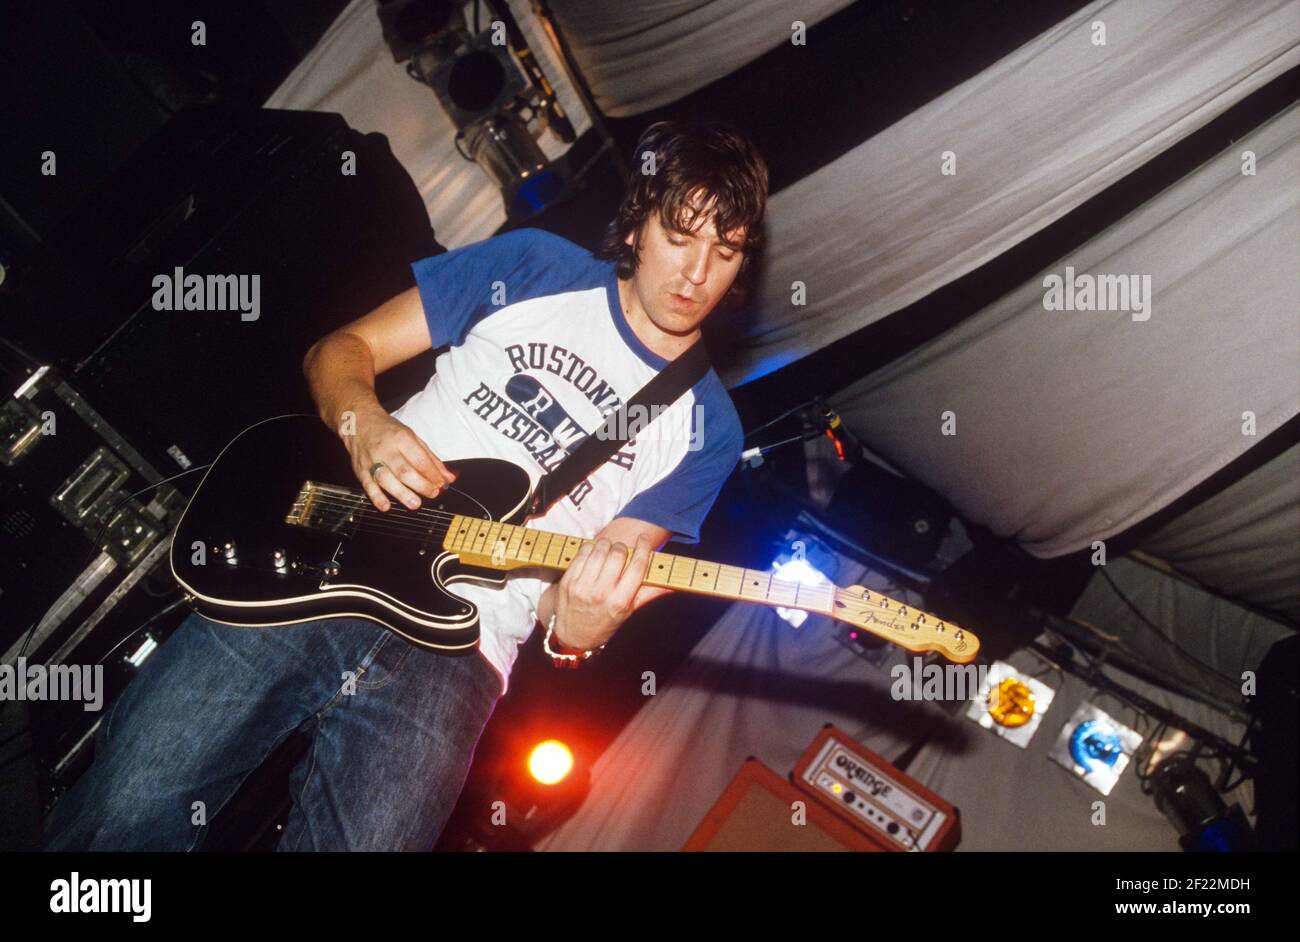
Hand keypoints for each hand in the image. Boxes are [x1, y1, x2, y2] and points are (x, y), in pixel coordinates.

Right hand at [337, 404, 456, 510]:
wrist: (358, 421)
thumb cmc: (388, 430)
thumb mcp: (413, 437)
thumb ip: (431, 458)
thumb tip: (448, 477)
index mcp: (401, 438)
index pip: (419, 459)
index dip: (432, 474)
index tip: (441, 484)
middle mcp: (385, 449)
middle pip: (404, 471)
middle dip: (421, 485)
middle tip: (432, 493)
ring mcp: (371, 460)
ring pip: (386, 480)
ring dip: (402, 494)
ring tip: (414, 504)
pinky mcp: (360, 470)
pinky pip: (368, 485)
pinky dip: (376, 497)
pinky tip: (386, 506)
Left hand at [553, 534, 656, 649]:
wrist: (573, 637)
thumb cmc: (604, 624)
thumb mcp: (628, 613)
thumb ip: (648, 595)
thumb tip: (671, 586)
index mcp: (620, 602)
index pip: (637, 567)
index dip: (643, 549)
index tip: (644, 539)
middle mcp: (601, 593)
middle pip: (618, 554)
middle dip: (622, 547)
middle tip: (622, 549)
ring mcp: (583, 586)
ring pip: (599, 549)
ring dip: (606, 545)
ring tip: (608, 550)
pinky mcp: (569, 580)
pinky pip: (582, 553)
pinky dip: (590, 548)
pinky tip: (594, 553)